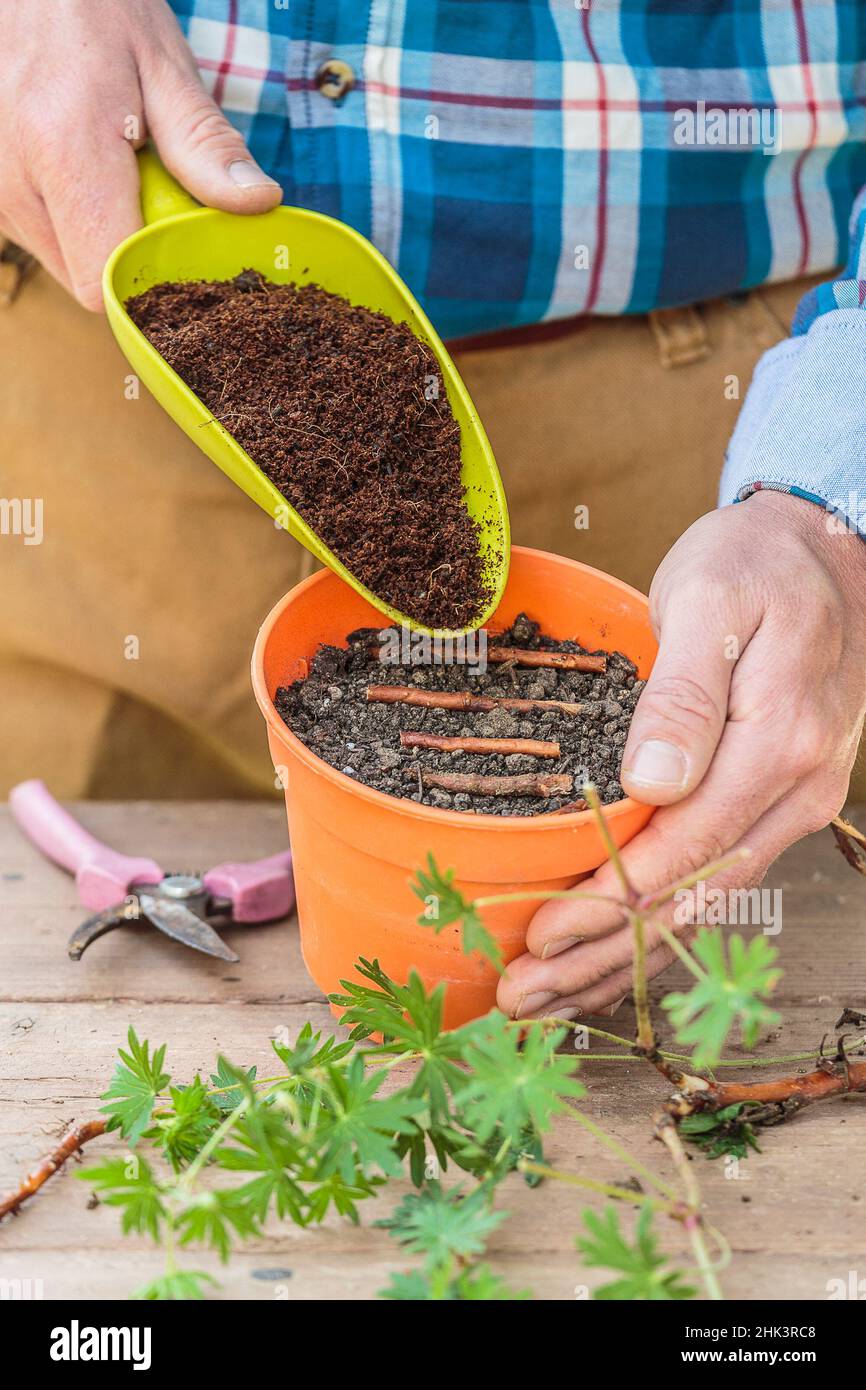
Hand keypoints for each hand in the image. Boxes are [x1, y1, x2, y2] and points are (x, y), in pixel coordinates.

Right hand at [0, 0, 280, 308]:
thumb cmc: (93, 10)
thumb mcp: (164, 66)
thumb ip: (205, 145)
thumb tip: (257, 204)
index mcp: (63, 148)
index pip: (105, 279)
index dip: (151, 282)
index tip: (188, 253)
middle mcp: (15, 181)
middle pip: (90, 281)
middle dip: (136, 255)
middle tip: (160, 194)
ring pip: (67, 264)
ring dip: (106, 235)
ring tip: (120, 169)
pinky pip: (48, 238)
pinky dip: (79, 219)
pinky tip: (90, 169)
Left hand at [498, 491, 865, 1019]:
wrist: (826, 551)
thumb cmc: (756, 566)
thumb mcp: (712, 602)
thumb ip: (685, 693)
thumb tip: (653, 783)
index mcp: (777, 745)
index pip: (685, 848)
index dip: (610, 900)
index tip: (541, 936)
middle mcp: (795, 791)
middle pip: (693, 899)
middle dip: (604, 955)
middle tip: (522, 999)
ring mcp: (792, 802)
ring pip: (707, 903)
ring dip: (625, 957)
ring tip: (551, 997)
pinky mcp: (774, 801)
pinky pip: (717, 879)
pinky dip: (660, 925)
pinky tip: (613, 953)